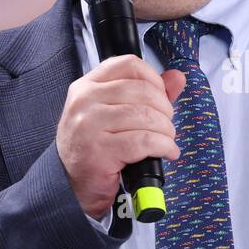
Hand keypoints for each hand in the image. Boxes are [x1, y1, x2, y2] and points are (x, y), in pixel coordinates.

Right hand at [56, 54, 186, 218]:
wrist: (71, 184)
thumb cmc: (95, 147)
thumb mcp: (114, 113)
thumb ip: (147, 92)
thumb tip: (178, 78)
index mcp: (87, 85)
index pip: (128, 64)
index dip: (154, 79)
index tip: (162, 97)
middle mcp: (85, 101)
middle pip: (143, 91)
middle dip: (165, 110)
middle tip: (166, 126)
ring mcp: (89, 125)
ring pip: (146, 116)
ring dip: (166, 130)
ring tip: (167, 140)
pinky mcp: (100, 151)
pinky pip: (144, 141)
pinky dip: (164, 146)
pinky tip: (167, 152)